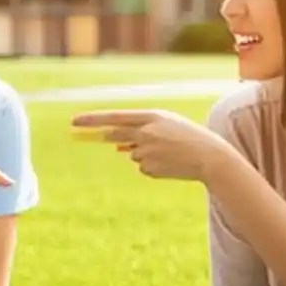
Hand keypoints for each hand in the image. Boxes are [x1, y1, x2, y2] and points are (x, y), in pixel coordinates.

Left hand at [71, 109, 238, 181]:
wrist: (211, 158)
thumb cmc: (189, 137)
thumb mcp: (167, 126)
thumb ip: (141, 131)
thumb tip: (116, 147)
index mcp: (151, 117)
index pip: (115, 117)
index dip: (93, 119)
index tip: (74, 121)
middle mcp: (145, 133)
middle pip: (114, 135)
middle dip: (101, 135)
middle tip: (80, 132)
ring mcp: (146, 151)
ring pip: (132, 153)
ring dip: (144, 153)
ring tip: (169, 152)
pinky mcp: (148, 168)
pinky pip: (142, 166)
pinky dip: (152, 165)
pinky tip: (169, 163)